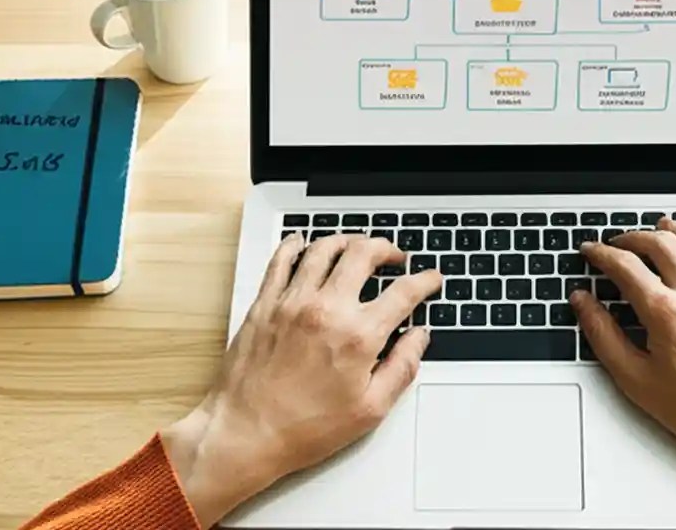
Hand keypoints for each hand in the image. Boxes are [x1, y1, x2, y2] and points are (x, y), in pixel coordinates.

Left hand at [161, 233, 438, 525]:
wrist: (245, 433)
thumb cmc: (303, 428)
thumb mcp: (370, 409)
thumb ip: (402, 367)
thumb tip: (419, 338)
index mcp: (358, 336)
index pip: (404, 292)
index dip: (425, 281)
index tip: (430, 279)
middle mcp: (326, 309)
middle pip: (364, 253)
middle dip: (387, 249)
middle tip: (395, 257)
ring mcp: (292, 302)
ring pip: (325, 247)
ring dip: (348, 240)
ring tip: (357, 247)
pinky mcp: (265, 303)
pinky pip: (282, 259)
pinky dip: (297, 245)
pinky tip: (305, 244)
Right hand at [572, 220, 675, 501]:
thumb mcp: (638, 383)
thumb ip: (604, 336)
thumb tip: (583, 304)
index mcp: (666, 312)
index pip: (625, 266)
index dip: (602, 253)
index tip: (593, 251)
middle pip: (661, 243)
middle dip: (634, 236)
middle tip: (621, 242)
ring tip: (662, 227)